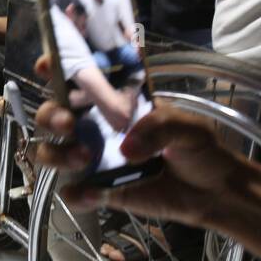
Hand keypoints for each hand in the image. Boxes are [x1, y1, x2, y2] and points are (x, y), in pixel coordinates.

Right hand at [28, 54, 249, 228]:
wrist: (214, 194)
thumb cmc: (201, 150)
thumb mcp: (190, 127)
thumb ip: (161, 127)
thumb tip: (125, 148)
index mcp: (116, 101)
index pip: (79, 79)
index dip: (56, 68)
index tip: (46, 67)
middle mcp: (98, 126)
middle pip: (53, 115)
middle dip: (51, 116)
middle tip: (69, 125)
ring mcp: (96, 158)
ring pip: (52, 152)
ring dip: (57, 153)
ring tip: (83, 159)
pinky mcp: (101, 191)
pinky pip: (74, 192)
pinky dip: (77, 194)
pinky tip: (95, 194)